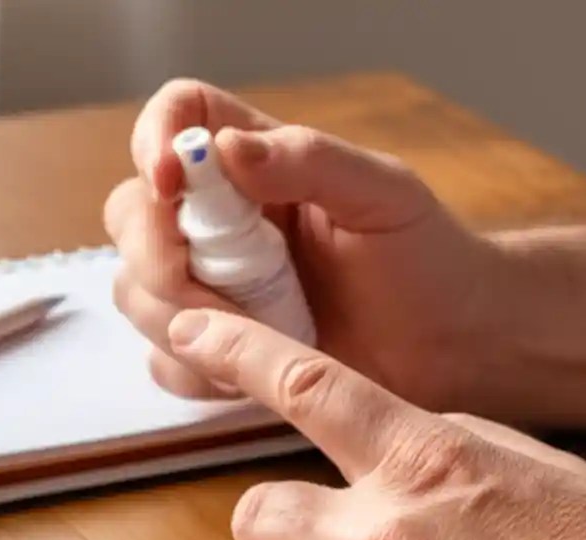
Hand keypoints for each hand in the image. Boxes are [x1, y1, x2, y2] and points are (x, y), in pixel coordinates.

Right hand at [105, 78, 500, 407]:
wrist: (454, 343)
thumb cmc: (427, 256)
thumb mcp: (383, 193)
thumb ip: (307, 159)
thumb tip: (225, 148)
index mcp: (254, 160)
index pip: (175, 118)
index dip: (154, 144)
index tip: (171, 185)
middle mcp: (217, 218)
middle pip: (131, 214)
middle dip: (157, 257)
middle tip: (213, 291)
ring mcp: (209, 284)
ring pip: (134, 292)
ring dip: (178, 318)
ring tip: (259, 332)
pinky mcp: (213, 348)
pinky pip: (165, 360)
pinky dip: (196, 370)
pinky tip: (250, 373)